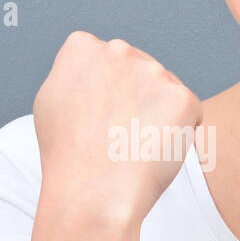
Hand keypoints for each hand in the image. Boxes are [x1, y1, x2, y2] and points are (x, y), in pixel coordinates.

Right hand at [33, 30, 202, 224]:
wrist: (91, 193)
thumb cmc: (67, 157)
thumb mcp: (50, 100)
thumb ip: (74, 74)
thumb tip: (91, 68)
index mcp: (81, 47)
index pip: (106, 59)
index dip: (107, 92)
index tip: (98, 116)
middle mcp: (117, 50)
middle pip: (139, 70)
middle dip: (136, 98)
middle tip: (117, 134)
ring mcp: (152, 71)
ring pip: (165, 90)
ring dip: (158, 114)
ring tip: (133, 145)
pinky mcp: (182, 97)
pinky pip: (189, 112)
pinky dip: (179, 132)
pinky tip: (154, 150)